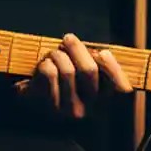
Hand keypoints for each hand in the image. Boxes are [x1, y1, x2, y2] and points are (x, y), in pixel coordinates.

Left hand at [13, 33, 133, 119]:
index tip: (102, 53)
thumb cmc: (60, 84)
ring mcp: (63, 109)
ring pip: (67, 69)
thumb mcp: (83, 78)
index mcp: (100, 104)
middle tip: (68, 39)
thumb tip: (102, 55)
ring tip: (52, 55)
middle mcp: (85, 111)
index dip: (112, 66)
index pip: (119, 89)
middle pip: (88, 71)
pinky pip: (49, 72)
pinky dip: (45, 63)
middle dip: (77, 48)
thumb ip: (97, 66)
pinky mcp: (43, 104)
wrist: (31, 104)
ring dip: (57, 54)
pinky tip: (43, 67)